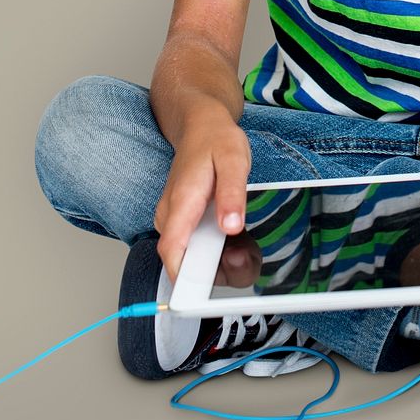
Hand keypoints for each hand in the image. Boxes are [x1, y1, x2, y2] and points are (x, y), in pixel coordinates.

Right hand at [153, 119, 250, 283]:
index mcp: (181, 203)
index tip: (208, 293)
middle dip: (218, 270)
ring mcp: (177, 221)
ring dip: (222, 261)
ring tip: (247, 244)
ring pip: (194, 259)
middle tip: (246, 255)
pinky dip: (220, 250)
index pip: (173, 253)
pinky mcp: (185, 223)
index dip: (186, 280)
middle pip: (186, 263)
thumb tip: (230, 227)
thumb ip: (233, 193)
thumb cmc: (215, 141)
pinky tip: (239, 237)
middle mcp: (172, 217)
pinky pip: (199, 248)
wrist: (201, 126)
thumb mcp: (233, 160)